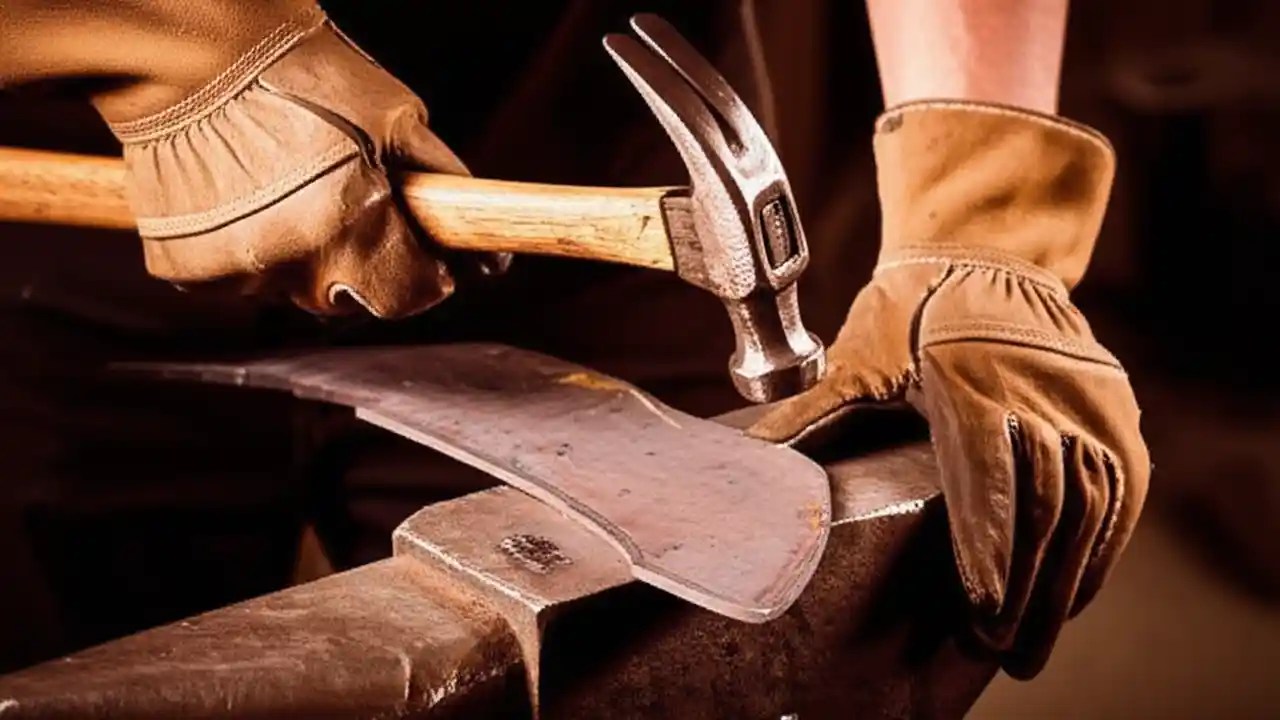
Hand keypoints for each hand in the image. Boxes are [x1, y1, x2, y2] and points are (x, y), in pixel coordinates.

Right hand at [93, 3, 507, 317]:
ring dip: (301, 254)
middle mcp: (299, 263)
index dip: (423, 273)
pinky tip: (241, 198)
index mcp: (357, 225)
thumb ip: (441, 186)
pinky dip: (246, 249)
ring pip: (293, 288)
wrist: (185, 51)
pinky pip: (238, 278)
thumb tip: (488, 251)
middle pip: (351, 299)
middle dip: (360, 261)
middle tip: (341, 199)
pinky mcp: (188, 272)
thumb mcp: (395, 116)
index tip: (423, 256)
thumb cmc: (296, 70)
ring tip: (283, 186)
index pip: (412, 294)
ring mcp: (240, 272)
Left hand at [749, 102, 1150, 677]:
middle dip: (1024, 587)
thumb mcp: (857, 350)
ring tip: (1035, 633)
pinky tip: (1077, 582)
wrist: (984, 250)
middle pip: (1043, 507)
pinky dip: (1104, 542)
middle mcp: (1035, 391)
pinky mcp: (1109, 404)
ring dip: (1066, 576)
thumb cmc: (911, 302)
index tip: (983, 604)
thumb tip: (755, 449)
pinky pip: (1122, 485)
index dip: (988, 548)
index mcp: (967, 382)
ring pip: (1089, 504)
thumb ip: (814, 406)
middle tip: (1000, 645)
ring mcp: (1080, 397)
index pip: (986, 479)